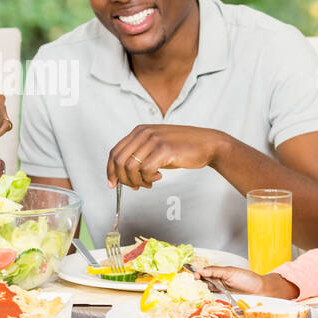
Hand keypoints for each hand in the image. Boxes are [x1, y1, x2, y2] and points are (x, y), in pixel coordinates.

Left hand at [105, 125, 223, 188]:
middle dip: (123, 179)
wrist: (207, 144)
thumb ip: (139, 155)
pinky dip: (149, 179)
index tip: (112, 184)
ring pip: (130, 167)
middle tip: (135, 187)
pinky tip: (159, 177)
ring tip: (149, 182)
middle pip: (119, 161)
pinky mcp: (164, 150)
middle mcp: (144, 133)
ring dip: (137, 181)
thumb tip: (121, 175)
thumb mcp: (156, 147)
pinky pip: (145, 170)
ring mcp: (154, 140)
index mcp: (139, 131)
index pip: (114, 152)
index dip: (110, 170)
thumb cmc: (182, 148)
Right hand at [193, 264, 265, 294]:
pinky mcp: (223, 298)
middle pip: (204, 280)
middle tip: (196, 283)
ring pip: (207, 289)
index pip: (205, 271)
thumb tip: (200, 270)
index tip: (194, 275)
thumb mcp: (229, 272)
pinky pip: (213, 297)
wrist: (259, 290)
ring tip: (200, 290)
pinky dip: (208, 297)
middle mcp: (219, 280)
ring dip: (202, 290)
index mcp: (219, 271)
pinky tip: (205, 297)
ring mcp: (221, 289)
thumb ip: (214, 271)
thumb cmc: (247, 279)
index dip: (198, 273)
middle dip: (198, 281)